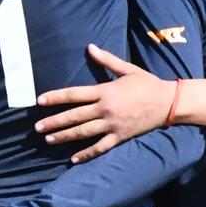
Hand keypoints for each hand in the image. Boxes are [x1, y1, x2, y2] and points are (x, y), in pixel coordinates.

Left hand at [34, 43, 174, 161]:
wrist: (168, 103)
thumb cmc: (147, 84)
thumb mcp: (127, 69)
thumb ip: (107, 60)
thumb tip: (90, 47)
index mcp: (105, 91)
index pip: (75, 94)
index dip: (56, 97)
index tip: (40, 101)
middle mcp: (106, 109)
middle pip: (75, 116)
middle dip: (54, 121)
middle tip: (37, 127)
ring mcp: (112, 125)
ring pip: (84, 132)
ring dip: (65, 136)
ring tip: (48, 140)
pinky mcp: (120, 137)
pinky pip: (100, 147)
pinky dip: (86, 154)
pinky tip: (73, 159)